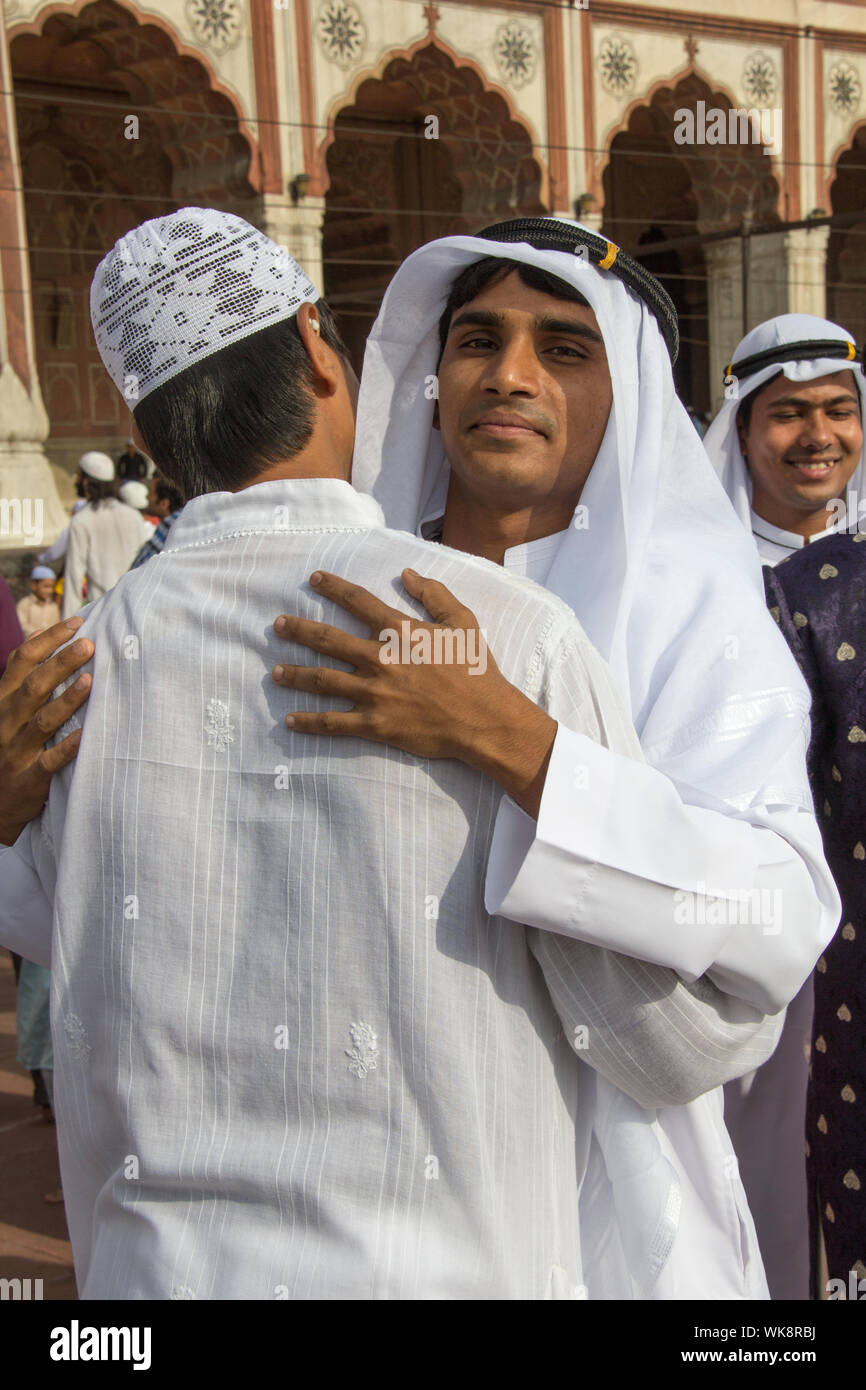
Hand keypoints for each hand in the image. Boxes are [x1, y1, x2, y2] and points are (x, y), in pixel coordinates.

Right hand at [0, 619, 93, 843]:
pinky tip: (88, 734)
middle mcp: (6, 720)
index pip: (22, 660)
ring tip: (90, 681)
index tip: (76, 623)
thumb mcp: (7, 708)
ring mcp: (17, 749)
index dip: (48, 639)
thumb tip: (39, 637)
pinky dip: (69, 746)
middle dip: (61, 663)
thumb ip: (23, 677)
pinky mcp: (30, 777)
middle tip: (89, 645)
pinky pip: (51, 760)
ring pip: (42, 720)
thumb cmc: (8, 745)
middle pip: (33, 686)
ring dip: (67, 700)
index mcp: (2, 700)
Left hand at [271, 569, 555, 816]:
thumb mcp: (463, 623)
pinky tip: (290, 721)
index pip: (358, 601)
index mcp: (400, 631)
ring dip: (295, 676)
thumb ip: (434, 595)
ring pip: (323, 681)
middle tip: (277, 626)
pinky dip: (310, 723)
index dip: (333, 588)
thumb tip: (407, 573)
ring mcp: (374, 693)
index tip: (313, 579)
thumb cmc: (477, 671)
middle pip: (327, 640)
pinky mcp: (375, 725)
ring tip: (275, 673)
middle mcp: (380, 658)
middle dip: (298, 631)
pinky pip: (334, 723)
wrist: (484, 719)